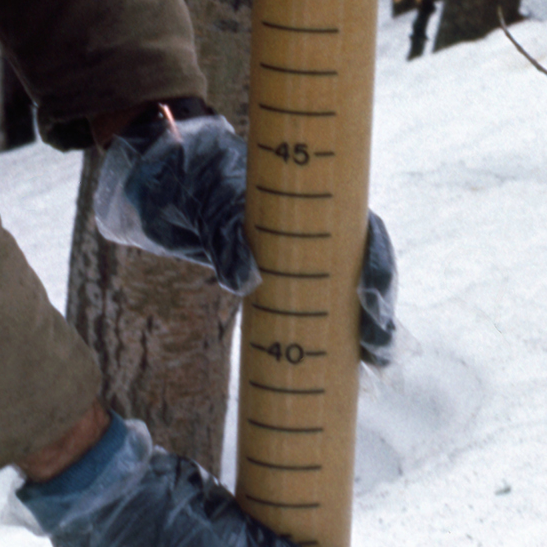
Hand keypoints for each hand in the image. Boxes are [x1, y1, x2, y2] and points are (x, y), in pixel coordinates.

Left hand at [94, 105, 397, 365]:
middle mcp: (317, 231)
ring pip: (346, 297)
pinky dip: (332, 341)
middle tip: (376, 349)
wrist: (168, 181)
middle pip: (363, 273)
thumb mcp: (210, 202)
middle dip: (377, 311)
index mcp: (315, 199)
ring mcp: (301, 260)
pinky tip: (346, 367)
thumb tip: (247, 283)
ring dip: (363, 330)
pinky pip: (316, 315)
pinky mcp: (281, 287)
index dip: (376, 268)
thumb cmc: (199, 180)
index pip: (363, 234)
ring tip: (372, 364)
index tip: (371, 302)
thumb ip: (226, 238)